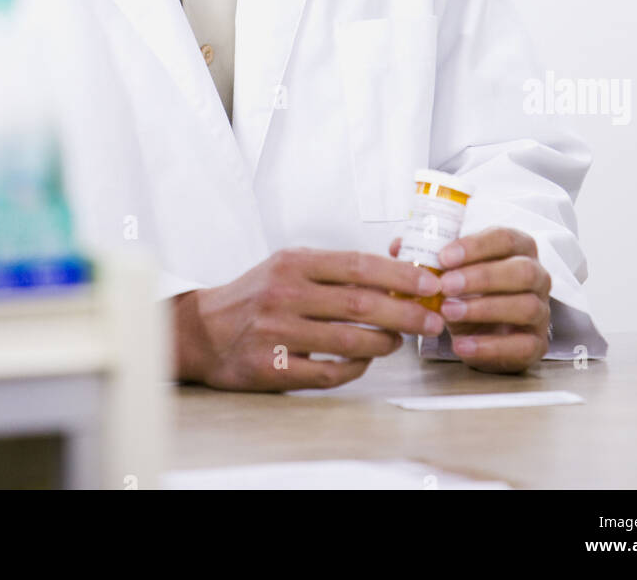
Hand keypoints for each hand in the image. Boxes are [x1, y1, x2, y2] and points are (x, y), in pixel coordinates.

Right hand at [172, 247, 449, 391]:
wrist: (203, 330)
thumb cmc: (255, 295)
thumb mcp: (288, 266)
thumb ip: (332, 270)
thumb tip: (391, 273)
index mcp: (293, 263)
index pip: (357, 264)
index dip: (398, 273)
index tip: (428, 282)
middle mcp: (285, 294)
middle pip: (360, 304)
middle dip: (405, 312)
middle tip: (432, 318)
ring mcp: (278, 333)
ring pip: (350, 341)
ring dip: (385, 342)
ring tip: (400, 339)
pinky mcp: (273, 368)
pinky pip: (329, 373)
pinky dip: (356, 368)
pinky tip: (365, 362)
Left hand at [388, 226, 550, 373]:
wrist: (482, 332)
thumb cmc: (469, 291)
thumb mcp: (450, 270)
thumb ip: (427, 255)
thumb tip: (399, 245)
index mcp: (518, 248)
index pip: (504, 238)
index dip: (475, 246)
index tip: (443, 257)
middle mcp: (536, 275)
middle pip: (521, 271)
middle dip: (481, 277)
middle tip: (445, 286)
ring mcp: (541, 311)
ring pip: (525, 306)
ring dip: (484, 309)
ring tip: (448, 313)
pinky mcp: (537, 344)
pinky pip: (521, 345)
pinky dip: (489, 346)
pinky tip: (461, 345)